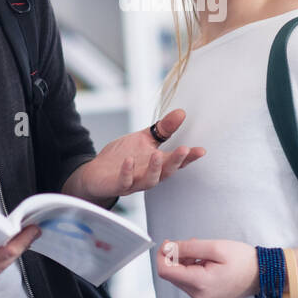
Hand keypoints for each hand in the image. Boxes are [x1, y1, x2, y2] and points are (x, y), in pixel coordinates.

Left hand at [70, 109, 205, 200]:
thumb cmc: (123, 157)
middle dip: (176, 162)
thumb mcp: (144, 139)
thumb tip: (181, 113)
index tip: (201, 150)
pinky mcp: (117, 185)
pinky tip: (129, 160)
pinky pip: (124, 181)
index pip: (176, 161)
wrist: (96, 173)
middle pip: (166, 172)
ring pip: (149, 180)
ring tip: (157, 155)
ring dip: (154, 169)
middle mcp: (148, 175)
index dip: (189, 157)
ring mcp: (134, 182)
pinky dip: (127, 171)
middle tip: (185, 150)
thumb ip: (163, 129)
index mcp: (157, 164)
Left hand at [154, 238, 258, 297]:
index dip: (162, 255)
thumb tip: (167, 249)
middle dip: (178, 257)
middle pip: (173, 275)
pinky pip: (191, 285)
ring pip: (182, 279)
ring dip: (186, 264)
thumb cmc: (243, 260)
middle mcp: (200, 297)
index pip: (165, 272)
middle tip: (194, 245)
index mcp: (200, 284)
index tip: (168, 243)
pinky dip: (194, 272)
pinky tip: (207, 264)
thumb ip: (188, 247)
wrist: (263, 275)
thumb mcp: (215, 247)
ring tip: (204, 254)